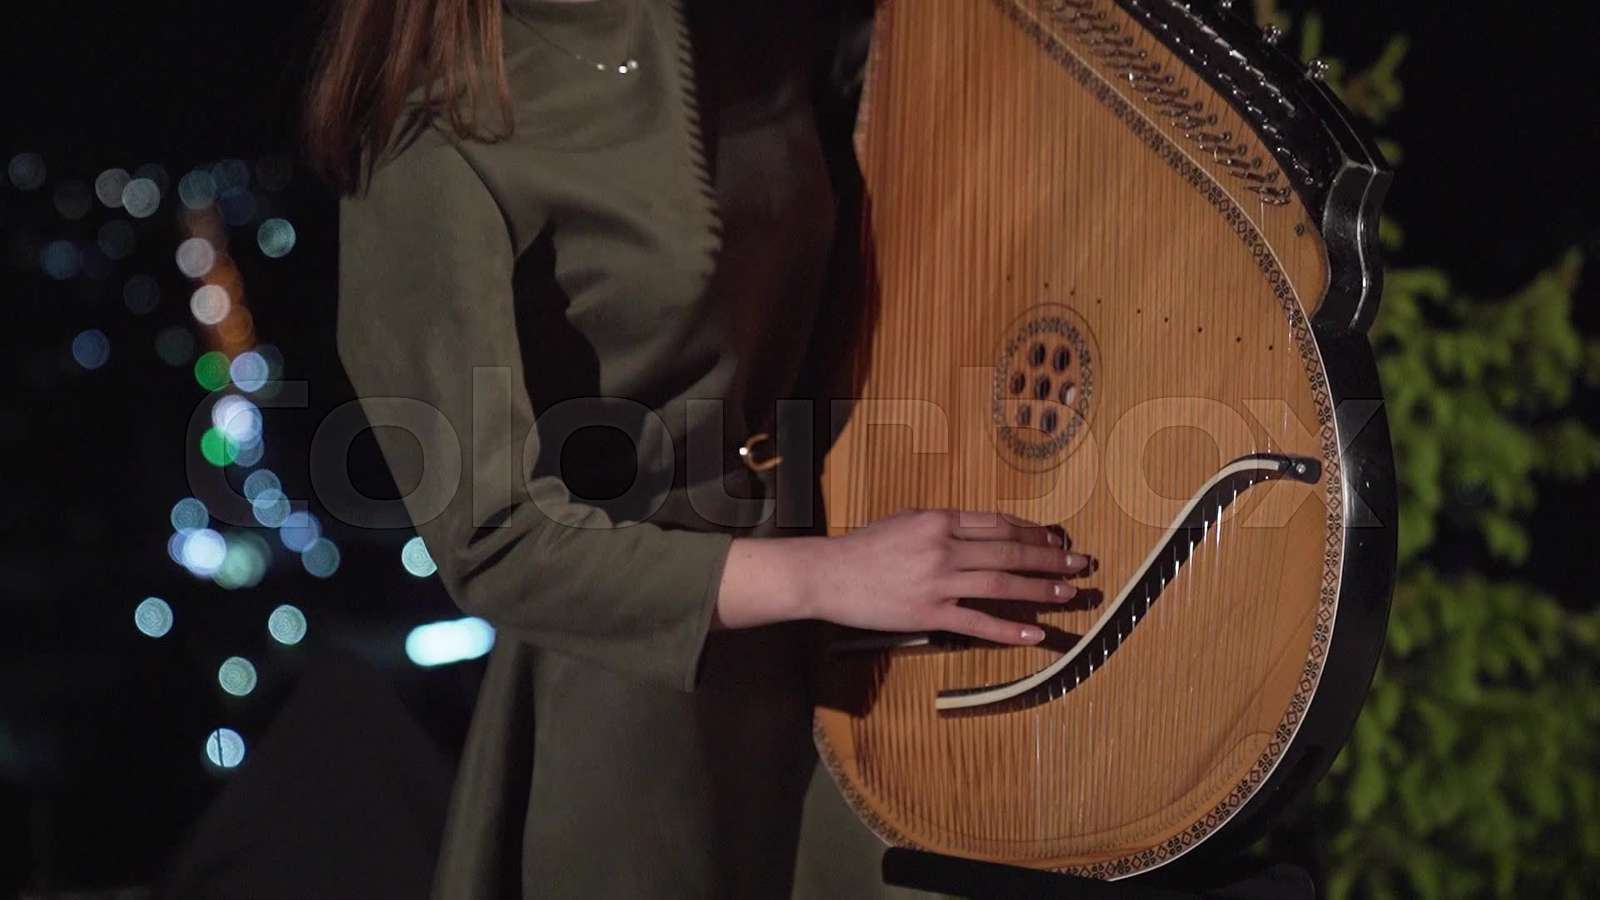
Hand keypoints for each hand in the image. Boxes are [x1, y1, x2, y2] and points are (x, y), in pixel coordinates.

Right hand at [715, 510, 1089, 644]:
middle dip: (1050, 558)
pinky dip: (1009, 630)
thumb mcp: (907, 521)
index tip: (1057, 540)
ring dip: (1040, 589)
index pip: (999, 525)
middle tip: (1080, 563)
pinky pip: (977, 622)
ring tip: (1069, 593)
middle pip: (1009, 552)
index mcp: (940, 520)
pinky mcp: (928, 614)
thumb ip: (945, 525)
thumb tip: (985, 531)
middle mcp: (944, 547)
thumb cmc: (866, 547)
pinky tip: (1036, 633)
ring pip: (1001, 585)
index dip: (1033, 533)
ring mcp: (937, 582)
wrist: (827, 574)